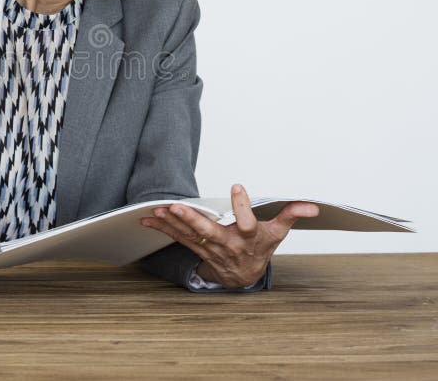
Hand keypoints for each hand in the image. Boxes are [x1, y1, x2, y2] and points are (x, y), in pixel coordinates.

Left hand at [140, 184, 319, 287]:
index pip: (247, 223)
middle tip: (176, 207)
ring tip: (158, 210)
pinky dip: (163, 228)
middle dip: (192, 220)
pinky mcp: (196, 248)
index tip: (238, 186)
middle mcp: (228, 244)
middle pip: (209, 232)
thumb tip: (312, 205)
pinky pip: (178, 238)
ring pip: (189, 236)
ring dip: (172, 224)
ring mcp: (210, 248)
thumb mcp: (277, 232)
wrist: (244, 276)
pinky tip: (148, 219)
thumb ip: (290, 215)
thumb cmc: (260, 247)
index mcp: (249, 238)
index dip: (243, 206)